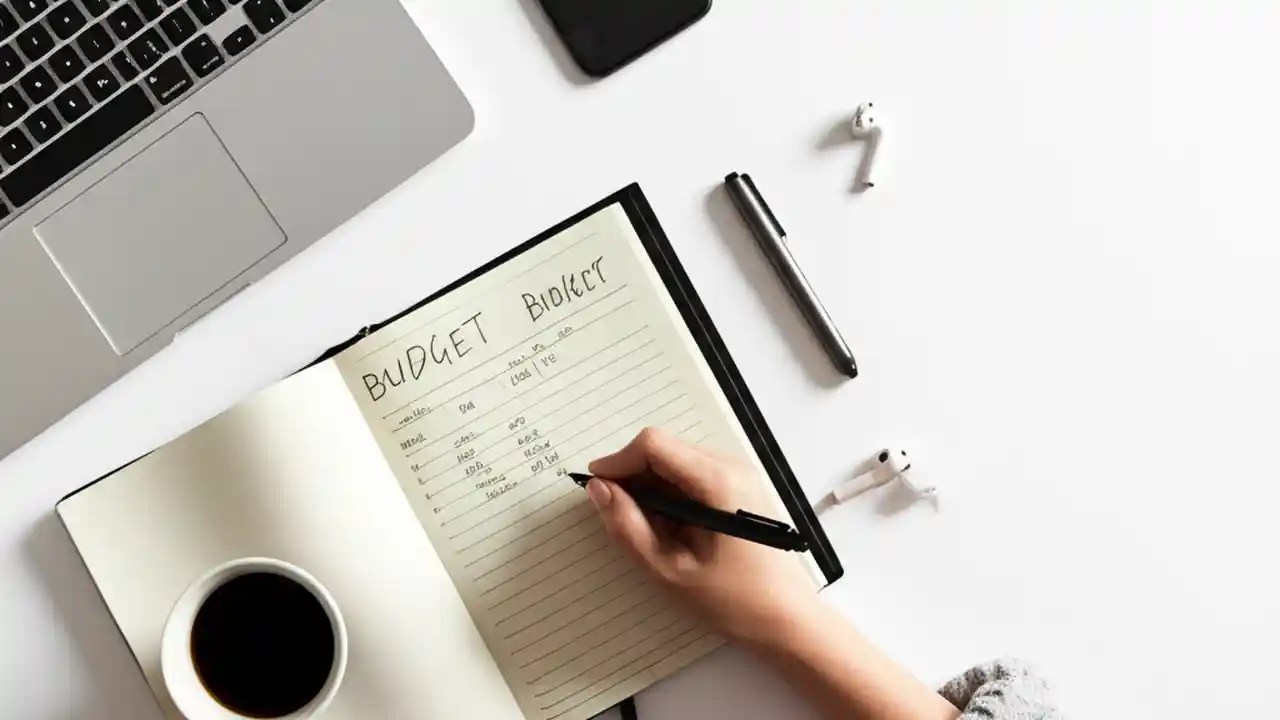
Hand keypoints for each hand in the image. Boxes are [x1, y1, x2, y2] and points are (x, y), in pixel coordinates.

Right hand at [586, 427, 819, 643]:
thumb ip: (628, 526)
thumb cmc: (733, 601)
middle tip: (620, 517)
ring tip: (650, 531)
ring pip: (676, 461)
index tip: (596, 489)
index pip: (654, 444)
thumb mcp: (669, 570)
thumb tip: (599, 490)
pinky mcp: (741, 487)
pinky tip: (672, 530)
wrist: (788, 619)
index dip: (618, 461)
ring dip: (652, 487)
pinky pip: (693, 475)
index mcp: (718, 481)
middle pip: (665, 449)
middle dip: (633, 476)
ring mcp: (740, 475)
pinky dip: (671, 494)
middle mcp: (732, 466)